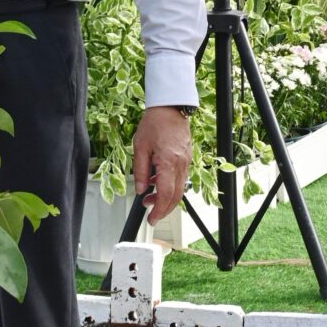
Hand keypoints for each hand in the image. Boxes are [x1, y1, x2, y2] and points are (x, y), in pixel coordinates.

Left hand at [133, 106, 192, 225]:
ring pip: (179, 188)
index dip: (159, 210)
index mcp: (168, 162)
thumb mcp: (140, 147)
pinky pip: (180, 178)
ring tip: (149, 197)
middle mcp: (181, 164)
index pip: (166, 194)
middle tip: (151, 214)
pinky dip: (170, 185)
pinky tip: (157, 182)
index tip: (151, 218)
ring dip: (166, 197)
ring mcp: (186, 162)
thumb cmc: (155, 123)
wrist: (170, 108)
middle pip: (176, 196)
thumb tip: (141, 189)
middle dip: (164, 209)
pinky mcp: (186, 158)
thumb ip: (140, 171)